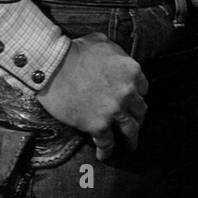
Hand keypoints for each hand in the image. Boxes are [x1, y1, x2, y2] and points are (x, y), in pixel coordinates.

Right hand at [35, 33, 148, 160]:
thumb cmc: (75, 50)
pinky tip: (105, 155)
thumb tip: (114, 55)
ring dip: (131, 138)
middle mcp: (129, 92)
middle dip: (138, 117)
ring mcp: (115, 110)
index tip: (132, 100)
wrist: (54, 66)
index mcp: (132, 72)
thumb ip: (115, 52)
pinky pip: (107, 141)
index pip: (143, 88)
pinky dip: (107, 150)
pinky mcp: (98, 124)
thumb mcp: (102, 42)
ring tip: (131, 145)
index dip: (137, 94)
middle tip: (135, 123)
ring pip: (130, 129)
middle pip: (140, 109)